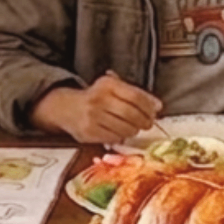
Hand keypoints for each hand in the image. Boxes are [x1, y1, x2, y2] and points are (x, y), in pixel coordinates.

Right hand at [39, 72, 161, 144]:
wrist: (66, 108)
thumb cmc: (96, 97)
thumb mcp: (113, 88)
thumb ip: (136, 94)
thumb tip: (158, 106)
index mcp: (107, 84)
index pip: (135, 96)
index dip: (149, 106)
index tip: (155, 111)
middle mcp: (99, 99)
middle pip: (131, 114)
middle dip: (144, 121)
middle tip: (148, 123)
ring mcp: (92, 117)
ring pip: (124, 128)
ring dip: (134, 130)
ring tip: (133, 127)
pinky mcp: (88, 132)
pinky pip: (114, 138)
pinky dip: (121, 137)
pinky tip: (120, 132)